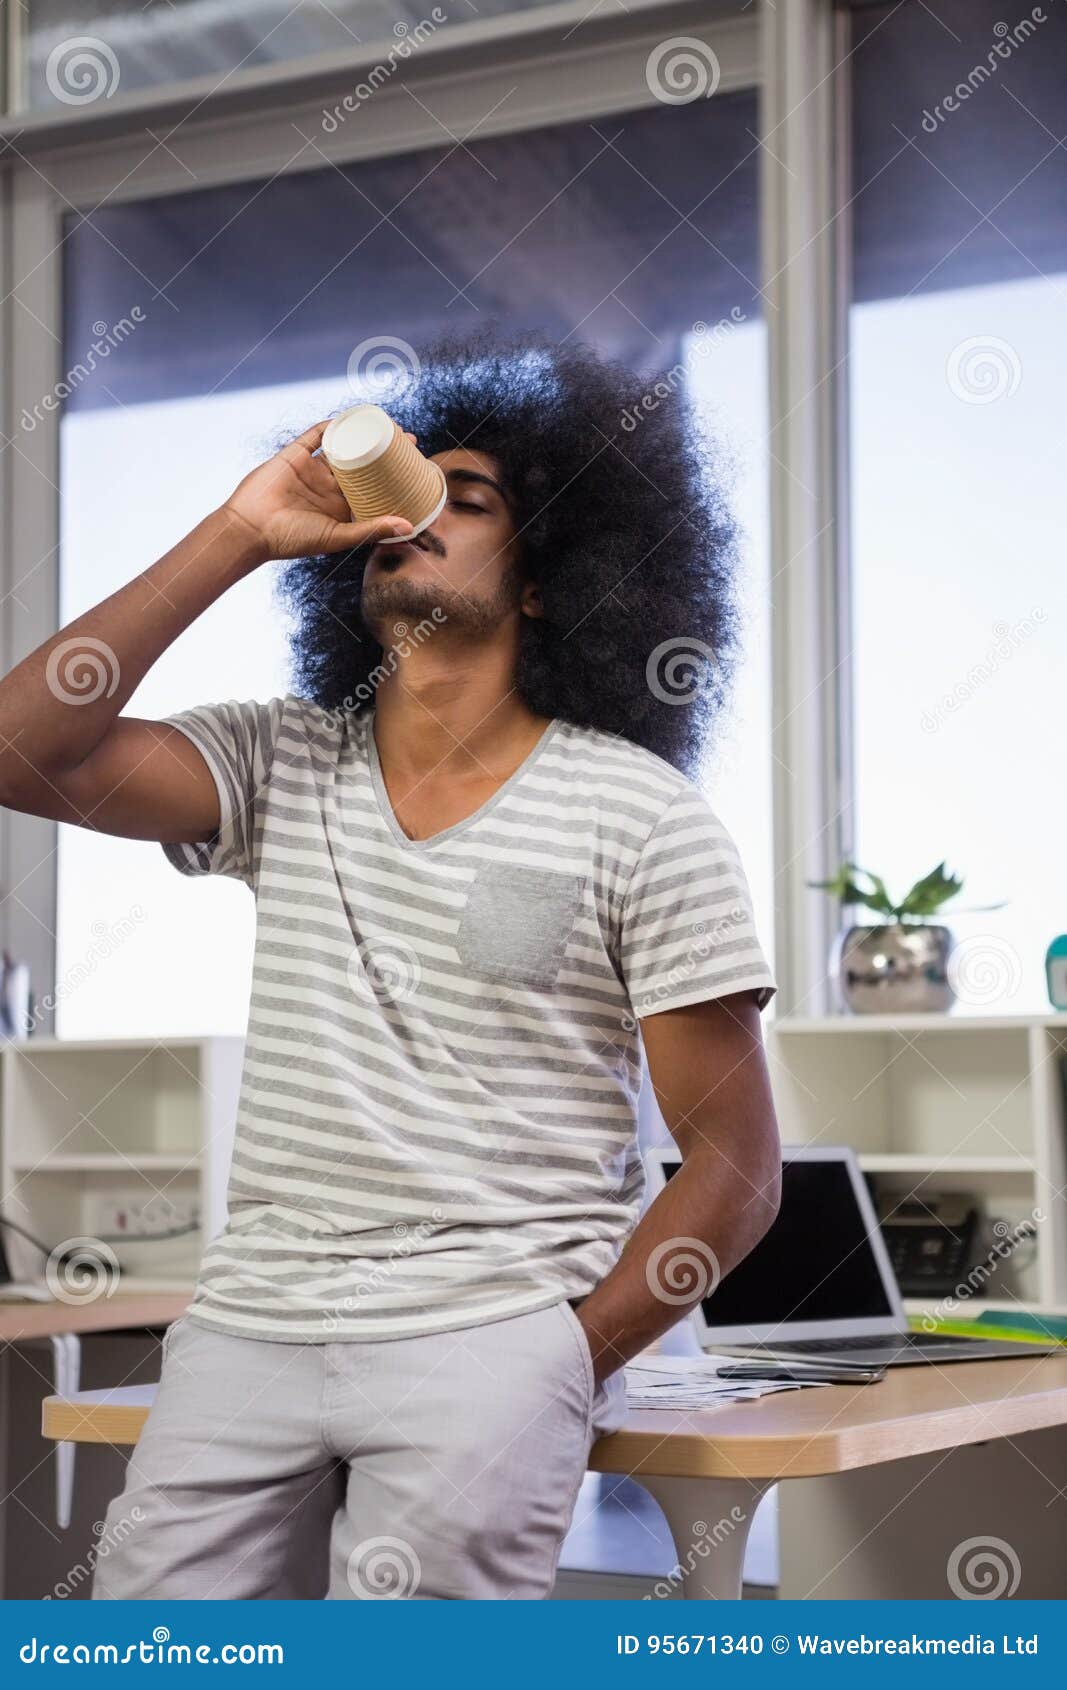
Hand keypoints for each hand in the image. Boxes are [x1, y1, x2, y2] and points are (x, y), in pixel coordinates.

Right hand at [219, 419, 416, 564]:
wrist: (250, 529)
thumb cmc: (292, 540)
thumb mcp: (337, 537)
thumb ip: (371, 529)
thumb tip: (408, 524)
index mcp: (340, 507)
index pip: (373, 489)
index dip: (392, 478)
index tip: (414, 467)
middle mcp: (328, 487)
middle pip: (363, 464)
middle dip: (384, 452)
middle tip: (408, 441)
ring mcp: (313, 469)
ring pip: (344, 446)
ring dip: (363, 435)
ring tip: (386, 425)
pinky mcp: (296, 454)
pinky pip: (318, 434)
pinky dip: (335, 425)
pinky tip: (354, 418)